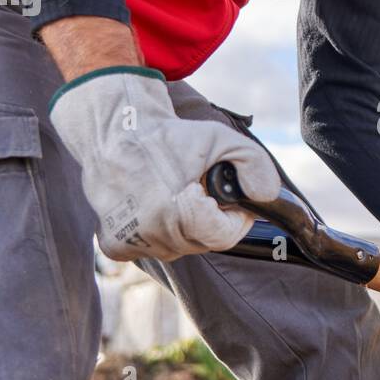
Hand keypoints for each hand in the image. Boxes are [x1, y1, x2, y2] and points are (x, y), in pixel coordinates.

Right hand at [50, 67, 280, 260]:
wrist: (114, 131)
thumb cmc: (169, 136)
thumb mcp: (222, 139)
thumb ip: (256, 165)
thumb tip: (265, 197)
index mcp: (174, 214)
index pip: (224, 237)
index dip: (235, 217)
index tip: (230, 199)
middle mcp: (149, 234)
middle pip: (203, 243)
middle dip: (211, 220)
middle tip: (202, 190)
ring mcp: (130, 243)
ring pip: (180, 248)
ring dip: (187, 227)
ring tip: (177, 193)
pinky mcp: (115, 246)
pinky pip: (155, 249)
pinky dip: (162, 232)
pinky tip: (157, 204)